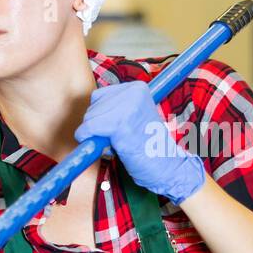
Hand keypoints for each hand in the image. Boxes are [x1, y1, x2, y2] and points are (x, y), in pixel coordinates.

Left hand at [75, 80, 204, 205]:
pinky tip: (103, 146)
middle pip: (93, 105)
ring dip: (94, 133)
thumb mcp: (133, 115)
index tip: (110, 128)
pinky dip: (88, 138)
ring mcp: (127, 107)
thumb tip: (90, 110)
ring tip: (116, 141)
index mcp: (138, 88)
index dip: (99, 115)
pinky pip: (89, 128)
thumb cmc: (147, 144)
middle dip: (96, 123)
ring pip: (89, 117)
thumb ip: (116, 107)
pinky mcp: (120, 123)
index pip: (99, 96)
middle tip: (116, 137)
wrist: (164, 164)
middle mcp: (133, 92)